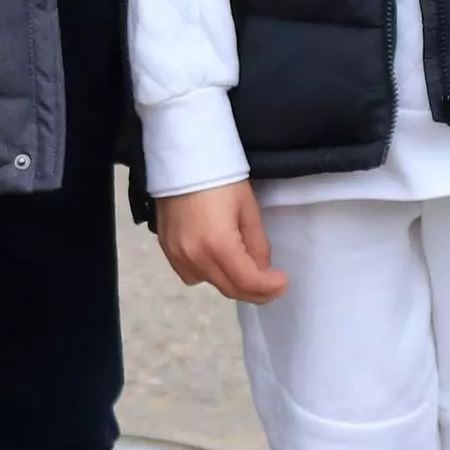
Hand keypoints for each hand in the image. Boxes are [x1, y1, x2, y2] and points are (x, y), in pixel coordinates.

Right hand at [155, 182, 287, 304]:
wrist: (182, 158)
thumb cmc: (221, 178)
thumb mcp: (248, 209)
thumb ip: (257, 245)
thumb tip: (261, 270)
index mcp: (218, 245)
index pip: (247, 282)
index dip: (269, 288)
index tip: (283, 282)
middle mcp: (194, 257)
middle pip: (229, 289)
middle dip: (255, 291)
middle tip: (272, 284)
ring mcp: (176, 255)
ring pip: (210, 283)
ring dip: (231, 281)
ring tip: (243, 265)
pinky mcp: (166, 249)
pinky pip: (191, 273)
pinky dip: (208, 273)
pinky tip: (217, 258)